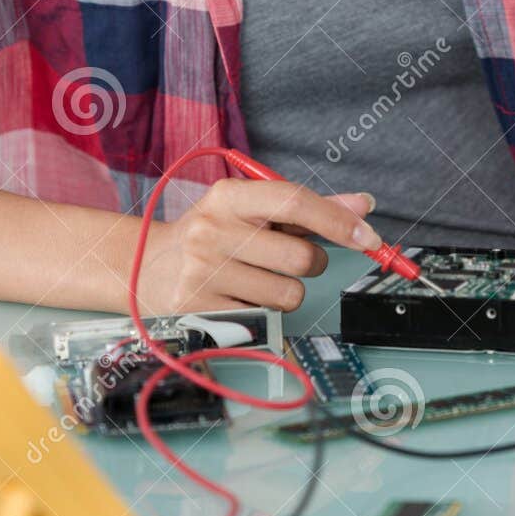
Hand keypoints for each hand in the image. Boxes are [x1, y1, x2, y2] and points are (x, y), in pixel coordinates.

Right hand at [134, 178, 378, 313]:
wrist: (145, 267)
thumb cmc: (213, 235)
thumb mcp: (253, 212)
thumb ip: (309, 209)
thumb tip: (363, 206)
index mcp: (229, 197)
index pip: (294, 201)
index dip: (338, 220)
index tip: (369, 237)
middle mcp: (213, 230)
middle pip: (300, 256)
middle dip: (310, 263)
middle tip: (287, 259)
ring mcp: (204, 272)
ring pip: (289, 294)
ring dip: (287, 292)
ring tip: (256, 279)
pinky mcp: (201, 310)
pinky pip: (265, 319)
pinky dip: (263, 311)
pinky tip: (237, 297)